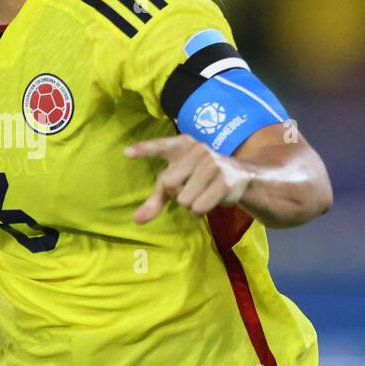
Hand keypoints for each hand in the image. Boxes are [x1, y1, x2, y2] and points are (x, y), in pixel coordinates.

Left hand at [125, 135, 252, 223]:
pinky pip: (199, 207)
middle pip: (170, 185)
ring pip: (185, 199)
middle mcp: (197, 150)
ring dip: (191, 204)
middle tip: (192, 186)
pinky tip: (211, 199)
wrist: (238, 175)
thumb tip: (136, 220)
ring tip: (203, 192)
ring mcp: (212, 164)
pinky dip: (201, 211)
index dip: (144, 150)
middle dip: (178, 193)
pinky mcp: (224, 181)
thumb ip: (155, 200)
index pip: (160, 146)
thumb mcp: (176, 184)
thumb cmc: (198, 177)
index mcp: (181, 146)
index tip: (126, 152)